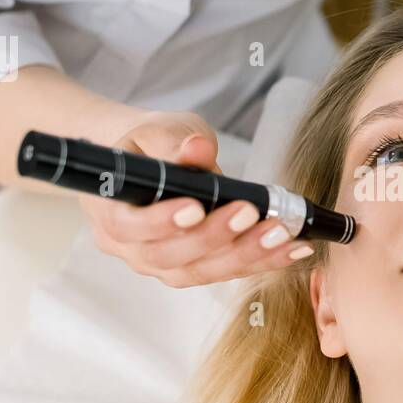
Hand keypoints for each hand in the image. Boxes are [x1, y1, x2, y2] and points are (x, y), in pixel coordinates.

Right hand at [78, 110, 313, 287]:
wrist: (154, 159)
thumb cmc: (151, 143)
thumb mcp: (160, 130)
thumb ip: (176, 141)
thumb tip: (198, 149)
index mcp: (109, 209)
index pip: (128, 225)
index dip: (161, 222)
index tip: (195, 207)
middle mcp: (130, 247)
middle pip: (169, 255)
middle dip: (214, 237)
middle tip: (250, 214)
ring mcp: (160, 264)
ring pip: (200, 271)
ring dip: (245, 255)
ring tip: (282, 236)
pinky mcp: (192, 269)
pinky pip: (225, 271)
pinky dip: (261, 261)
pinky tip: (292, 249)